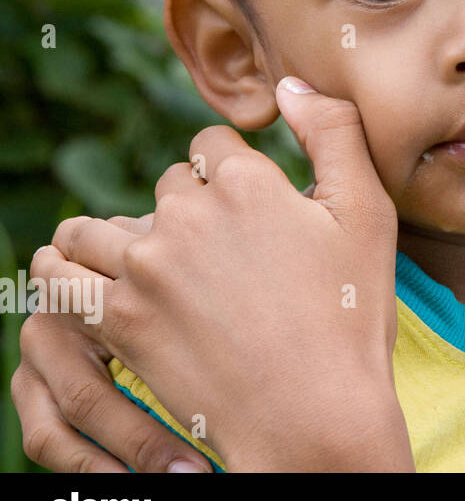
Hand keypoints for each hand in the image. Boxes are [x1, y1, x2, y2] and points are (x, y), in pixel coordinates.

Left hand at [24, 78, 413, 470]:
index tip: (249, 210)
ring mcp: (145, 268)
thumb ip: (336, 131)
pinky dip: (65, 274)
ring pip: (98, 227)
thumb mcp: (369, 213)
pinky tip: (91, 284)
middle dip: (185, 209)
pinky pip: (58, 278)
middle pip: (163, 186)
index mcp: (246, 182)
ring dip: (117, 238)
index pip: (210, 147)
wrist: (316, 416)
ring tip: (147, 266)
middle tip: (217, 256)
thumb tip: (291, 84)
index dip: (230, 172)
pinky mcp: (117, 320)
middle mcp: (187, 215)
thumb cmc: (352, 316)